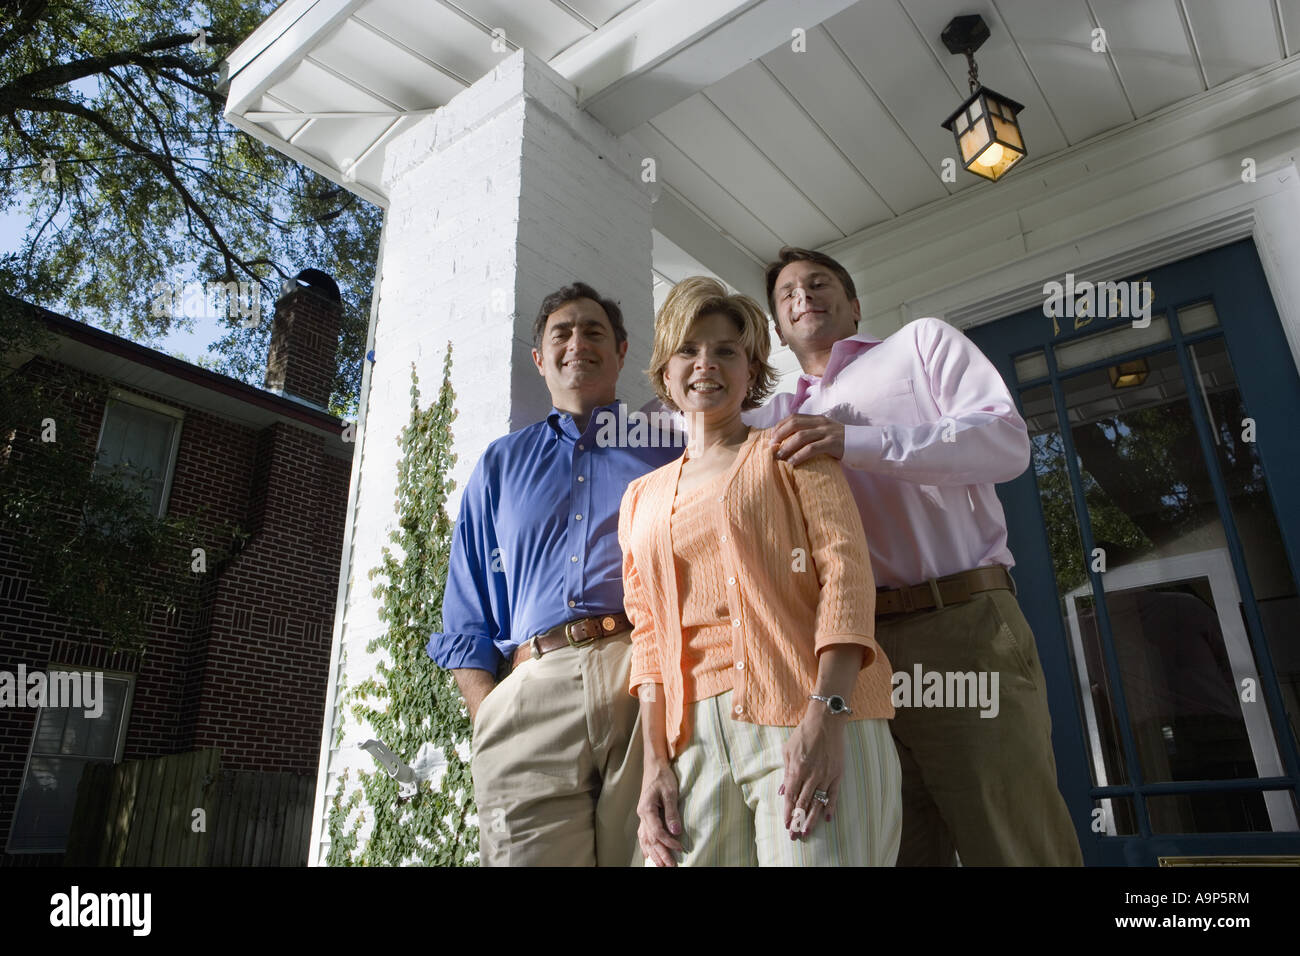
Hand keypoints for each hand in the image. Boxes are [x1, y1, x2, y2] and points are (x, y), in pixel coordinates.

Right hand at [637, 758, 682, 865]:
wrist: (654, 766)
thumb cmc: (662, 777)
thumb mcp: (670, 793)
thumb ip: (672, 813)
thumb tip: (675, 831)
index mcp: (646, 809)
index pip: (657, 832)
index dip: (668, 842)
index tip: (679, 848)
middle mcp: (642, 815)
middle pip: (650, 840)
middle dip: (660, 854)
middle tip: (671, 866)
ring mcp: (642, 816)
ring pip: (645, 840)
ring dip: (653, 854)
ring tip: (661, 866)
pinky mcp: (645, 816)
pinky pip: (643, 835)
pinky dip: (646, 846)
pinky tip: (648, 855)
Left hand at [771, 414, 843, 466]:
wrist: (866, 445)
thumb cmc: (843, 444)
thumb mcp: (826, 435)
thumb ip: (812, 435)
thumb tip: (790, 443)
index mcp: (818, 419)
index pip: (794, 417)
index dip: (780, 426)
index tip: (771, 437)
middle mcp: (822, 423)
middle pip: (794, 424)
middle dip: (780, 435)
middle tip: (771, 447)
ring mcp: (828, 432)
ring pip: (801, 436)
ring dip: (786, 447)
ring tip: (779, 456)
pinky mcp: (834, 444)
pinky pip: (812, 448)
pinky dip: (799, 456)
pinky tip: (792, 463)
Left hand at [780, 707, 846, 839]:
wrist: (826, 721)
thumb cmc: (804, 734)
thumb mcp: (788, 751)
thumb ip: (786, 772)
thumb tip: (784, 791)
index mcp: (797, 769)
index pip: (792, 797)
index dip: (788, 812)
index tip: (786, 824)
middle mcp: (812, 775)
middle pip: (804, 803)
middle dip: (798, 821)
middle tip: (794, 836)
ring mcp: (826, 775)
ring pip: (818, 802)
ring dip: (812, 819)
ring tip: (807, 832)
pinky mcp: (838, 774)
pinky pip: (834, 794)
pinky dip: (830, 807)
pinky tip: (827, 818)